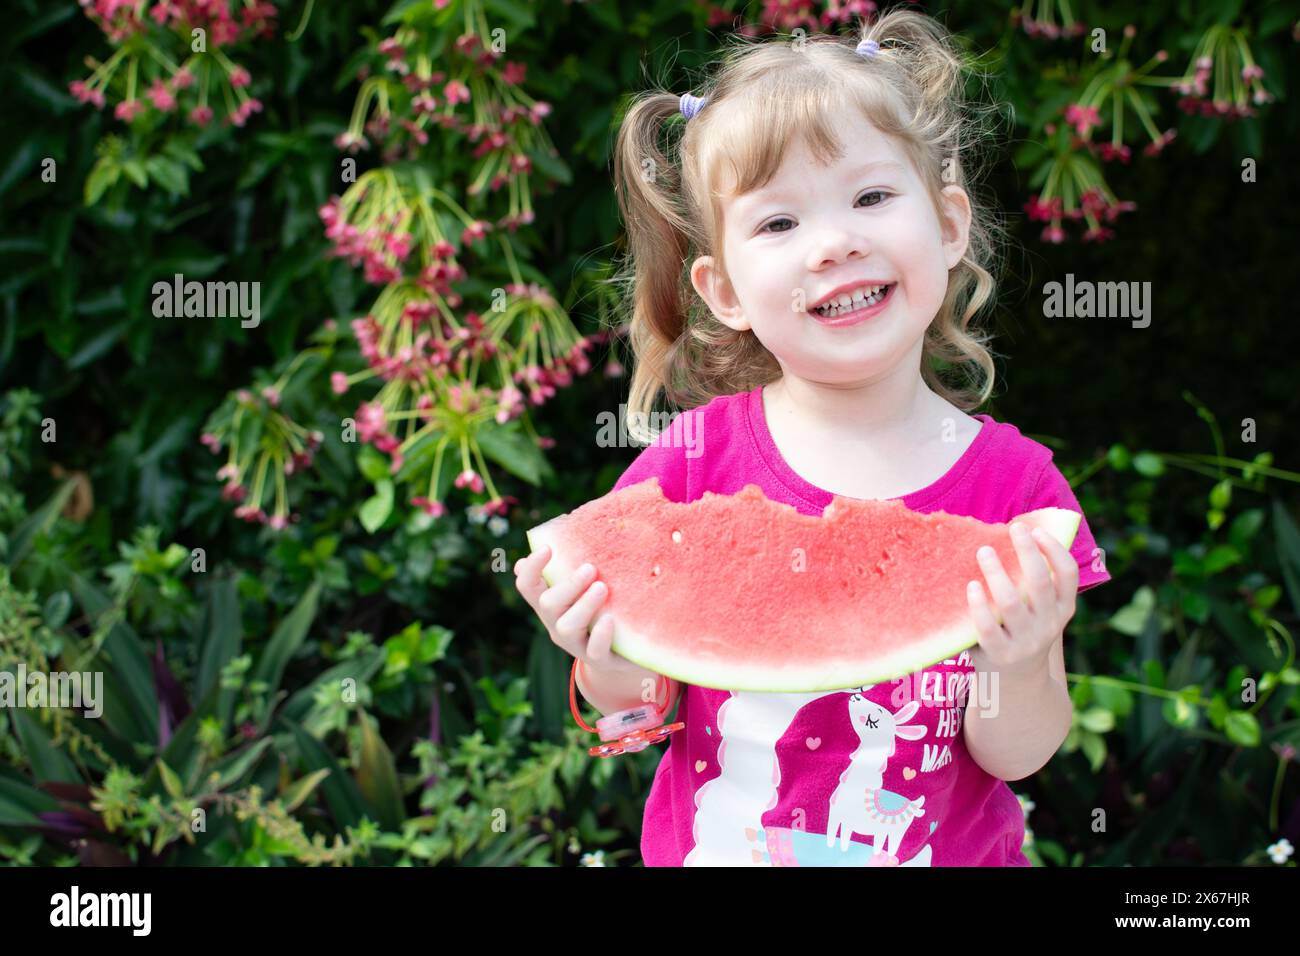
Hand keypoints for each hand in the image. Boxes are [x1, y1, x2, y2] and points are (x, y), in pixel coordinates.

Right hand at [513, 545, 646, 677]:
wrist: (623, 652)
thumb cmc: (600, 609)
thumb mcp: (584, 588)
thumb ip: (569, 567)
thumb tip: (556, 533)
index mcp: (550, 603)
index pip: (528, 586)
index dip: (532, 568)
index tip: (547, 548)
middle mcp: (557, 623)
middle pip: (548, 605)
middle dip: (568, 585)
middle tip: (590, 568)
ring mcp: (575, 644)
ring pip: (567, 627)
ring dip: (584, 605)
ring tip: (602, 588)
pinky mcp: (599, 660)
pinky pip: (594, 651)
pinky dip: (600, 635)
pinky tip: (609, 620)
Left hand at [966, 522, 1077, 680]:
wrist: (1016, 683)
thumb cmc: (1023, 632)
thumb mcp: (1041, 611)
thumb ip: (1036, 585)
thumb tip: (1018, 535)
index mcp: (1063, 609)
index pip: (1068, 575)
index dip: (1055, 550)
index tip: (1036, 530)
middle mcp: (1048, 625)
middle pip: (1039, 582)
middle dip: (1027, 551)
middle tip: (1013, 528)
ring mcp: (1025, 641)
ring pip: (1011, 602)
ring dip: (996, 572)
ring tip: (984, 551)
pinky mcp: (1000, 654)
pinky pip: (987, 627)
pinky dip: (979, 604)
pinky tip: (971, 586)